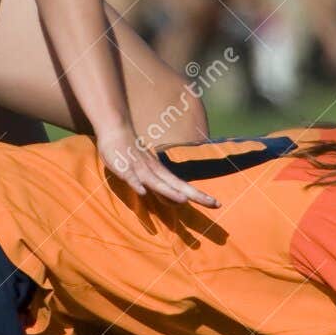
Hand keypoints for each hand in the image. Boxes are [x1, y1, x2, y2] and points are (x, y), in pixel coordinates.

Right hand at [97, 128, 218, 209]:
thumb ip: (160, 184)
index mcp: (162, 173)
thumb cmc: (133, 153)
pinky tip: (142, 192)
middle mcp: (155, 171)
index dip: (199, 195)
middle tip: (216, 204)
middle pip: (177, 185)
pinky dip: (136, 184)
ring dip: (169, 192)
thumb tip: (174, 198)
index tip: (218, 204)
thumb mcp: (149, 170)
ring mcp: (140, 169)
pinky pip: (131, 178)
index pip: (184, 186)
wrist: (117, 130)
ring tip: (184, 201)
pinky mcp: (124, 168)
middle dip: (196, 195)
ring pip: (156, 182)